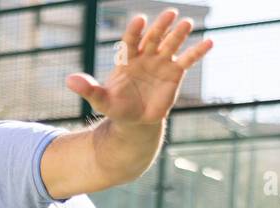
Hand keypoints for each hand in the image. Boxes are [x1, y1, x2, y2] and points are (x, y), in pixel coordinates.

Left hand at [66, 9, 212, 125]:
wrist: (134, 121)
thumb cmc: (117, 107)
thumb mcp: (100, 100)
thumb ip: (87, 88)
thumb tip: (69, 80)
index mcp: (127, 59)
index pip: (131, 40)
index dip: (135, 30)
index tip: (139, 20)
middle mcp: (146, 56)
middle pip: (154, 37)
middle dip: (161, 26)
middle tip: (169, 13)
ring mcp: (161, 62)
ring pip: (171, 44)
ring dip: (179, 33)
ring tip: (187, 23)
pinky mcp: (175, 72)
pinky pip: (188, 59)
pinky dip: (198, 51)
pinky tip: (210, 41)